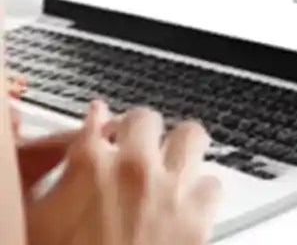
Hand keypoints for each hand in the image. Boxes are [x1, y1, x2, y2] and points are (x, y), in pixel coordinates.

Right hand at [25, 101, 221, 244]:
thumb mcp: (39, 222)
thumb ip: (58, 182)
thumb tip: (73, 154)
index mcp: (87, 167)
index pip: (95, 119)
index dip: (97, 127)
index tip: (100, 135)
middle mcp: (134, 168)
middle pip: (146, 118)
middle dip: (140, 131)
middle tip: (136, 148)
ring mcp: (171, 188)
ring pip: (191, 135)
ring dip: (180, 147)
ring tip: (171, 163)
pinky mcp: (200, 215)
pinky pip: (213, 183)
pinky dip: (202, 190)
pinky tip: (187, 203)